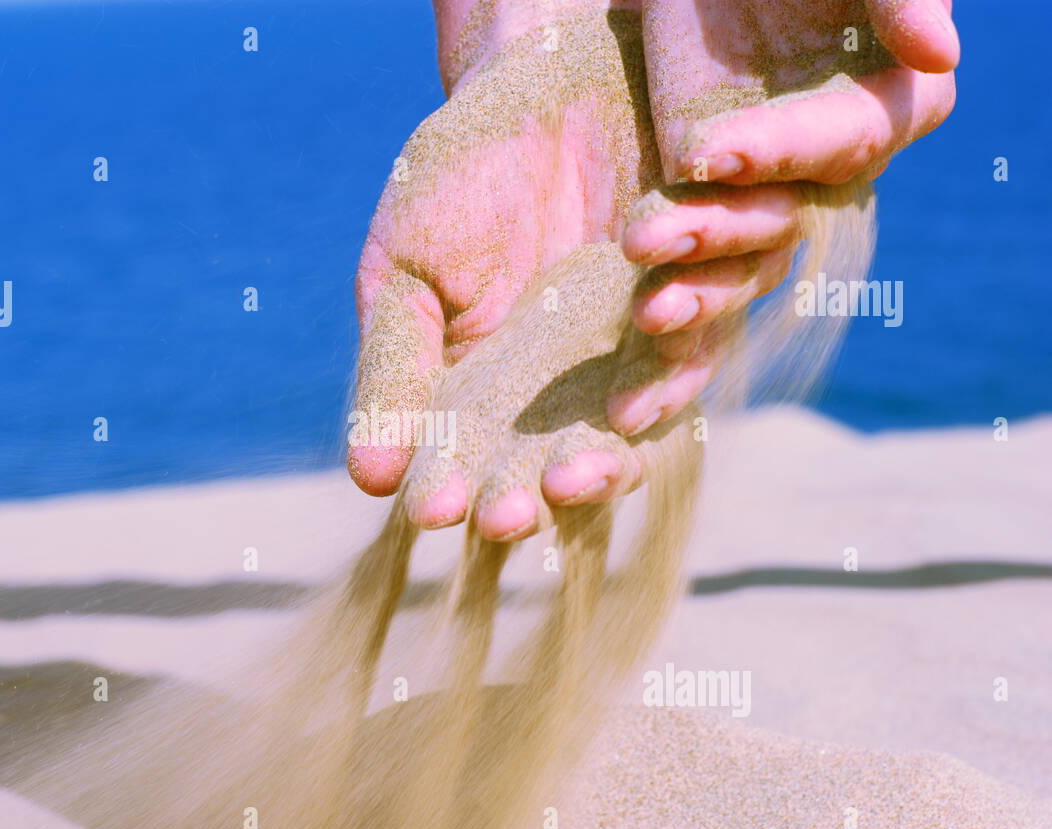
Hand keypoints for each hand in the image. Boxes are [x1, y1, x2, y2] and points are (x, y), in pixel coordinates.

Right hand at [349, 3, 660, 536]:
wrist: (547, 78)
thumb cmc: (460, 177)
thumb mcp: (405, 272)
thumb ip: (393, 370)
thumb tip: (367, 480)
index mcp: (486, 396)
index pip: (469, 466)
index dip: (454, 490)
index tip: (435, 507)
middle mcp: (567, 393)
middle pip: (555, 471)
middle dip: (534, 495)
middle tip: (514, 512)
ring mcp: (635, 354)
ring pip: (632, 429)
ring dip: (608, 456)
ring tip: (577, 468)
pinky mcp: (701, 300)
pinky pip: (699, 340)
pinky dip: (677, 353)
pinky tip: (643, 350)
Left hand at [607, 0, 957, 435]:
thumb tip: (940, 53)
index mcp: (876, 109)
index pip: (837, 143)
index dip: (781, 151)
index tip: (709, 153)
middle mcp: (820, 175)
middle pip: (779, 223)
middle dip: (717, 236)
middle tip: (648, 242)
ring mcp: (757, 209)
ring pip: (737, 271)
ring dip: (694, 297)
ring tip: (646, 313)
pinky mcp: (701, 230)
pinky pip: (692, 295)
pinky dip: (667, 349)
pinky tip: (633, 400)